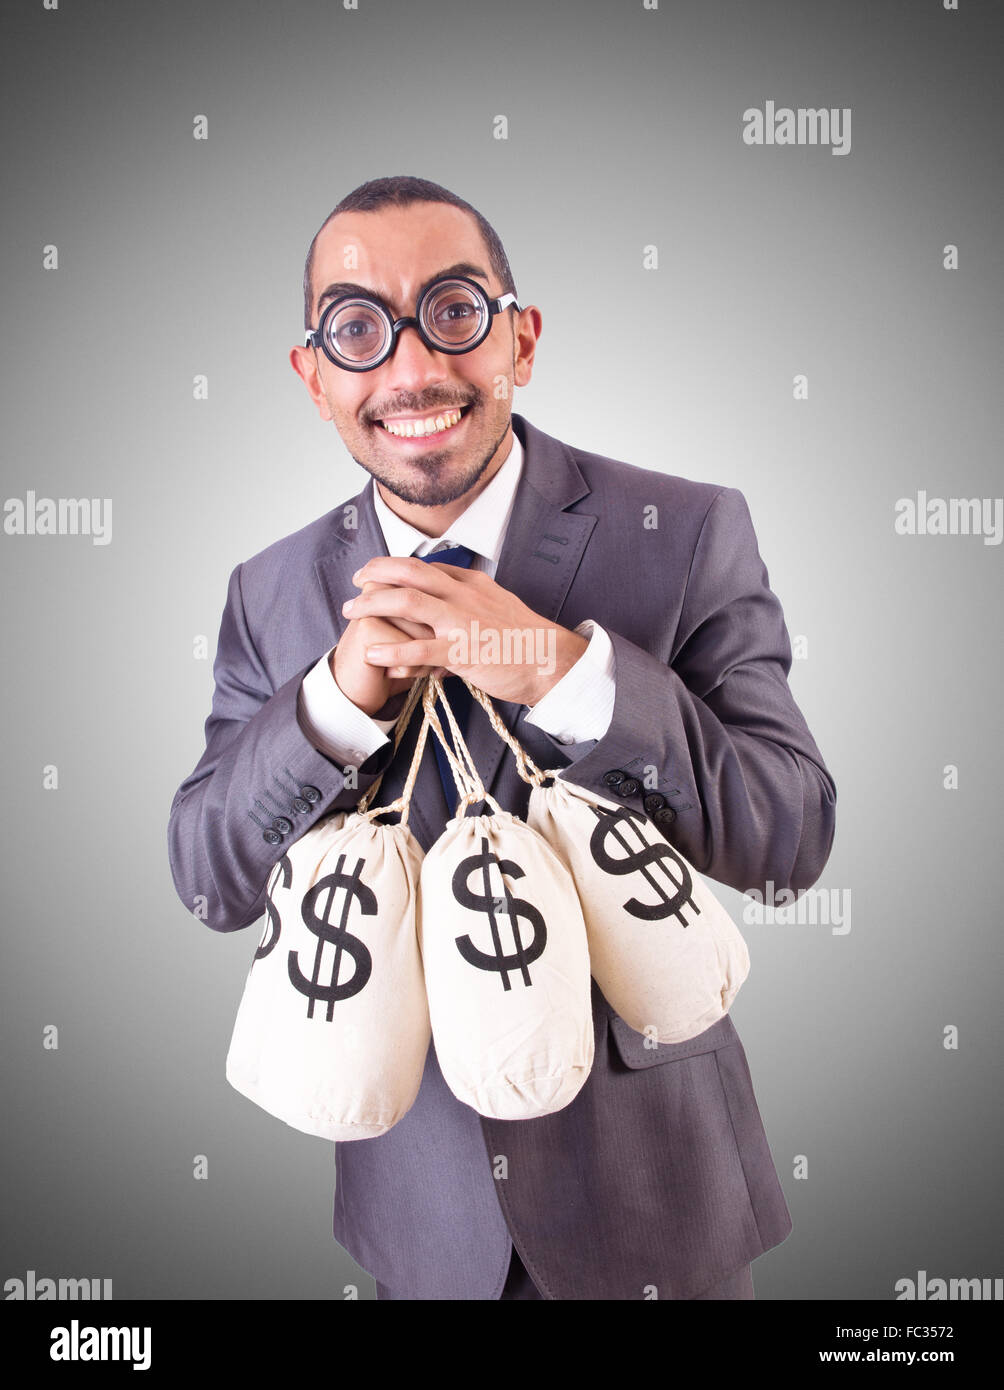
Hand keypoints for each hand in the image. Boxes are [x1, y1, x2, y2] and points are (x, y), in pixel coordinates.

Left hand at [341, 557, 588, 704]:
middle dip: (376, 574)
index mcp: (472, 583)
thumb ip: (469, 601)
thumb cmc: (524, 638)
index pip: (425, 566)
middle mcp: (464, 595)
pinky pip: (419, 649)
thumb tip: (446, 602)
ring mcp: (462, 622)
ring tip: (352, 613)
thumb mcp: (497, 605)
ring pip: (408, 603)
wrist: (551, 660)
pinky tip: (372, 654)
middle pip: (410, 572)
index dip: (395, 567)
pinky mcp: (463, 652)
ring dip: (374, 605)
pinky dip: (391, 650)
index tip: (375, 573)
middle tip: (355, 583)